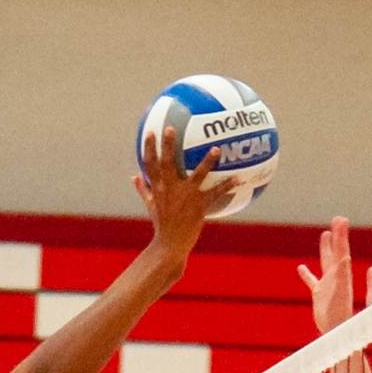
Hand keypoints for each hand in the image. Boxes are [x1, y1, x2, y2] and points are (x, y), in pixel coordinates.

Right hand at [134, 128, 218, 265]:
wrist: (169, 245)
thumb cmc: (161, 225)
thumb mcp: (150, 206)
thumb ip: (143, 189)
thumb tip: (133, 176)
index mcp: (157, 188)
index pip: (149, 164)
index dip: (149, 147)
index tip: (150, 132)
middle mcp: (169, 189)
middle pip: (167, 163)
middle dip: (168, 145)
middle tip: (171, 128)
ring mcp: (185, 197)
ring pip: (197, 175)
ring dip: (208, 161)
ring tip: (217, 149)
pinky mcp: (198, 206)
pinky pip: (214, 193)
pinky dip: (226, 186)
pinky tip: (237, 178)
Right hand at [296, 216, 353, 334]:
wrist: (337, 335)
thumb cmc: (340, 318)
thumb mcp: (341, 294)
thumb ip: (341, 276)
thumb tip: (344, 258)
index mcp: (342, 276)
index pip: (342, 251)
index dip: (341, 236)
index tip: (342, 220)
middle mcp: (336, 279)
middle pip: (336, 252)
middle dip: (337, 236)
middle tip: (339, 219)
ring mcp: (328, 286)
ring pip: (326, 263)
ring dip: (325, 249)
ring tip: (325, 233)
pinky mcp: (320, 296)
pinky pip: (312, 282)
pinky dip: (307, 275)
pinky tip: (301, 268)